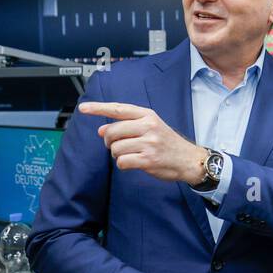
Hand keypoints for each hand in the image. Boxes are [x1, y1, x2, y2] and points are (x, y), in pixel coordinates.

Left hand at [79, 101, 208, 183]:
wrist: (189, 159)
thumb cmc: (167, 143)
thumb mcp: (150, 127)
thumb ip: (127, 126)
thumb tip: (101, 130)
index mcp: (148, 115)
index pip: (118, 109)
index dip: (99, 108)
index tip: (83, 108)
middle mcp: (148, 126)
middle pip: (112, 132)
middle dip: (109, 141)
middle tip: (117, 145)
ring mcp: (149, 143)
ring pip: (115, 148)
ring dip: (118, 154)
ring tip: (131, 154)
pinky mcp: (148, 160)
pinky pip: (122, 162)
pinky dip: (124, 164)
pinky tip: (134, 163)